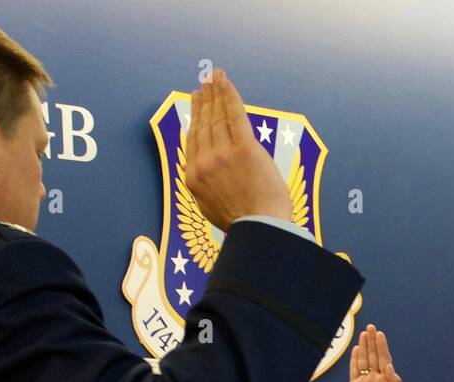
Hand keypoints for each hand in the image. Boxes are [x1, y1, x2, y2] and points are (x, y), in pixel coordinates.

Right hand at [184, 68, 290, 230]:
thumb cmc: (244, 224)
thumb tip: (205, 174)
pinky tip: (223, 80)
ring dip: (214, 94)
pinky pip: (233, 114)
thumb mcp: (211, 208)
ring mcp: (222, 154)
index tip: (196, 105)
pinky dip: (228, 94)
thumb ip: (205, 186)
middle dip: (203, 102)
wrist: (260, 230)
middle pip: (203, 125)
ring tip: (213, 79)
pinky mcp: (244, 149)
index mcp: (193, 178)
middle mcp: (203, 163)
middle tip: (203, 86)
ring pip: (217, 117)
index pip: (193, 141)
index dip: (194, 119)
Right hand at [347, 325, 400, 381]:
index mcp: (386, 380)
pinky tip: (356, 349)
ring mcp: (365, 381)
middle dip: (373, 341)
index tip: (380, 334)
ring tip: (364, 333)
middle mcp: (376, 378)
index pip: (384, 359)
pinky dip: (355, 359)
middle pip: (374, 356)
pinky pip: (354, 369)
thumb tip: (389, 366)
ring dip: (364, 347)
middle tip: (371, 326)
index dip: (382, 346)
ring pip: (364, 360)